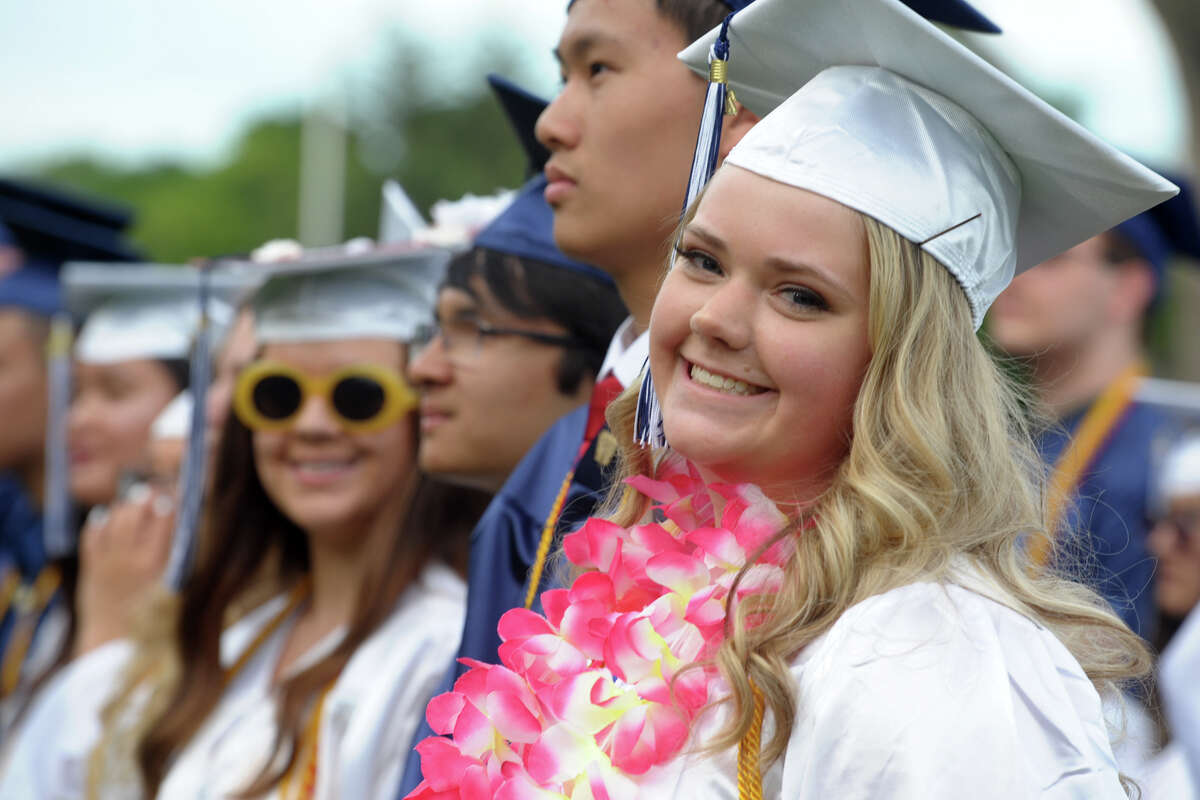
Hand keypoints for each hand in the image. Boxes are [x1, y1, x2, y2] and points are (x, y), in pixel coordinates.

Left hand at [73, 484, 174, 656]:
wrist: (116, 645)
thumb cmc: (158, 621)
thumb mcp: (181, 590)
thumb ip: (189, 560)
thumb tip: (204, 533)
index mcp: (159, 562)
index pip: (169, 515)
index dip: (175, 499)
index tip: (181, 495)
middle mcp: (133, 557)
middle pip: (140, 509)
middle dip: (149, 497)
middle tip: (156, 494)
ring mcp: (109, 560)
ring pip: (117, 516)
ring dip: (127, 506)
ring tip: (136, 503)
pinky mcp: (91, 565)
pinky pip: (92, 533)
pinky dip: (100, 521)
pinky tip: (109, 518)